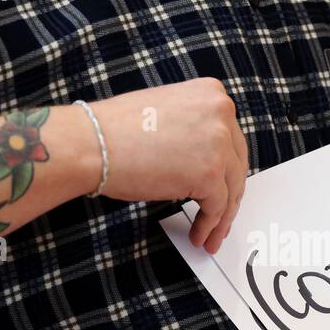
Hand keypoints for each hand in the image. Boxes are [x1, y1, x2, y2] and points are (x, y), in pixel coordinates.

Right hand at [90, 78, 247, 252]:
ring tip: (210, 236)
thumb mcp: (165, 113)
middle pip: (236, 164)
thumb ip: (192, 130)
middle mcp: (221, 113)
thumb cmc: (113, 132)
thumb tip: (201, 161)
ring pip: (231, 189)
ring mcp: (219, 143)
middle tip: (221, 216)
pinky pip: (217, 207)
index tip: (223, 187)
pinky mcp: (210, 173)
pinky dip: (210, 225)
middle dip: (229, 195)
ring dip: (221, 217)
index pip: (230, 139)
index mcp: (211, 94)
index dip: (226, 168)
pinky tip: (200, 235)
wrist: (93, 143)